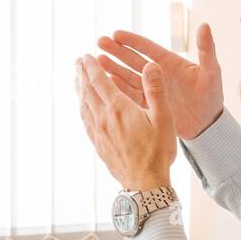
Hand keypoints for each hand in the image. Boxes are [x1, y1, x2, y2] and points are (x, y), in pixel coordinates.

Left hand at [74, 54, 175, 192]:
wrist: (145, 184)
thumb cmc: (157, 152)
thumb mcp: (163, 118)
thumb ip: (155, 90)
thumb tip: (150, 65)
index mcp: (118, 109)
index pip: (100, 81)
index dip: (91, 66)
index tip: (86, 55)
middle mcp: (103, 119)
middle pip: (87, 91)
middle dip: (82, 74)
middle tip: (78, 62)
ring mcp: (98, 132)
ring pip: (83, 105)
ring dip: (79, 89)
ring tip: (77, 78)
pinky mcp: (97, 144)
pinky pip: (85, 120)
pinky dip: (81, 106)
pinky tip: (83, 105)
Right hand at [96, 23, 224, 139]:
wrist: (207, 125)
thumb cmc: (212, 96)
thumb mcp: (211, 71)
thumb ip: (206, 49)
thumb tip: (205, 25)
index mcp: (170, 62)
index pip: (147, 48)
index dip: (132, 41)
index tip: (116, 34)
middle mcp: (157, 74)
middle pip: (132, 59)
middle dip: (116, 51)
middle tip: (99, 42)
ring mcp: (151, 89)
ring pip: (128, 76)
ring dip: (113, 68)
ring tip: (98, 61)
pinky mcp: (148, 104)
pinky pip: (130, 95)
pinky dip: (118, 89)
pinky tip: (106, 82)